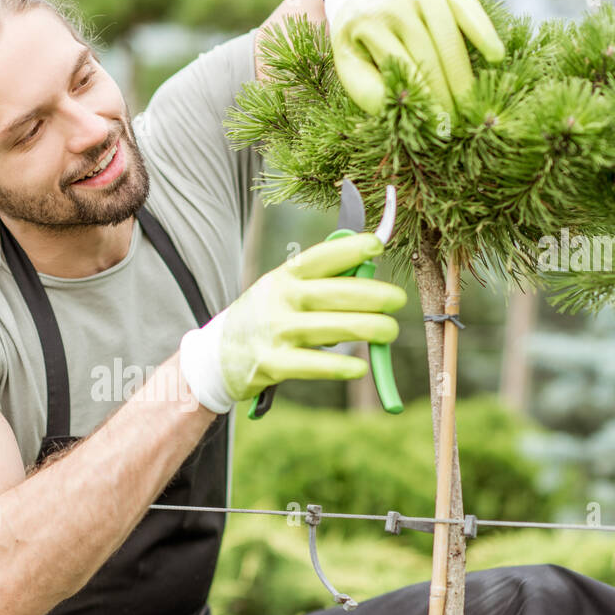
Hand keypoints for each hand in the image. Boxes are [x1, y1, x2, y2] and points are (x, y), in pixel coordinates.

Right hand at [179, 234, 405, 414]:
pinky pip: (311, 365)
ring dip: (365, 328)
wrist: (217, 356)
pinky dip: (338, 367)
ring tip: (389, 331)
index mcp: (284, 277)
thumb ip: (321, 282)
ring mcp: (274, 332)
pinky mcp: (271, 364)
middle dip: (371, 295)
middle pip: (332, 294)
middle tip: (397, 299)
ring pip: (328, 328)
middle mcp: (279, 301)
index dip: (348, 250)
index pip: (319, 258)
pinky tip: (360, 368)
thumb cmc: (264, 318)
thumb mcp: (282, 291)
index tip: (377, 246)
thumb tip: (369, 269)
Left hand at [324, 0, 504, 116]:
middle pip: (428, 54)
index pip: (401, 66)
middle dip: (444, 92)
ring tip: (471, 105)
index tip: (435, 126)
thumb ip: (367, 90)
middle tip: (457, 124)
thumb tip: (394, 108)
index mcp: (369, 23)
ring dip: (463, 74)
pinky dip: (484, 33)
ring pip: (449, 38)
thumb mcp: (351, 68)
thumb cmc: (362, 46)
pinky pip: (469, 11)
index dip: (421, 98)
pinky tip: (496, 57)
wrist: (364, 0)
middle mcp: (396, 3)